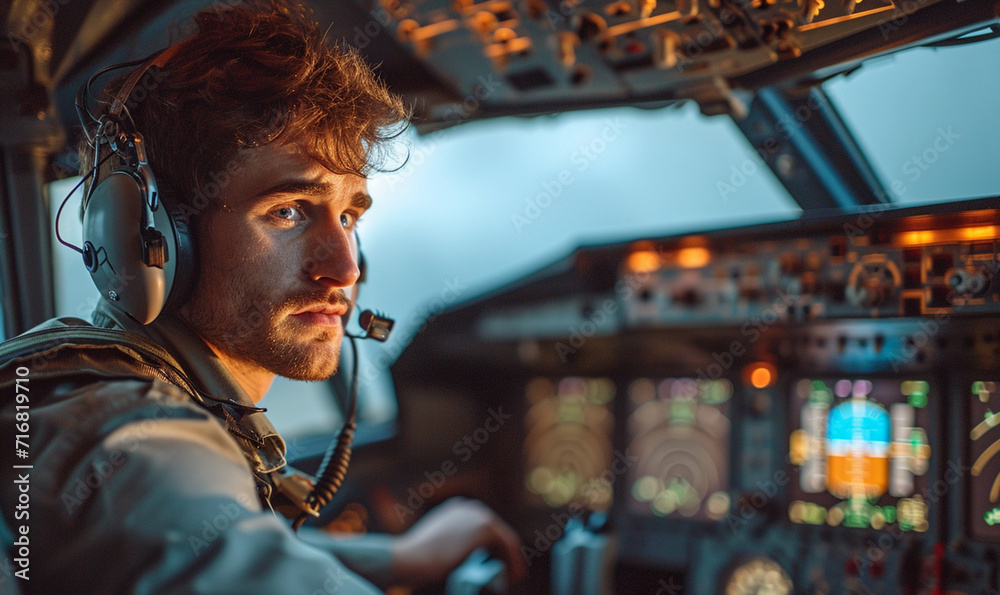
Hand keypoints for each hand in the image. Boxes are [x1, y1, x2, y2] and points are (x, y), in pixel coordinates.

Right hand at [391, 497, 526, 587]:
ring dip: (511, 560)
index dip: (492, 551)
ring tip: (510, 579)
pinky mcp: (485, 526)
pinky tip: (513, 578)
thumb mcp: (436, 551)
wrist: (410, 559)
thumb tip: (475, 564)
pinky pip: (509, 545)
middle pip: (496, 533)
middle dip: (503, 555)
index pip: (481, 530)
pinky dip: (515, 561)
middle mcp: (469, 507)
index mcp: (456, 510)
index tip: (495, 568)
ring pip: (505, 539)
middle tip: (507, 576)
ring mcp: (478, 514)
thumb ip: (456, 550)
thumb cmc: (416, 562)